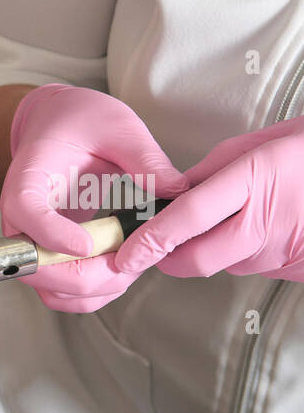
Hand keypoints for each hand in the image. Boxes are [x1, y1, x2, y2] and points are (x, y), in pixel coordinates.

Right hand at [1, 84, 188, 311]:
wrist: (58, 128)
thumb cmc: (79, 122)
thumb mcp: (117, 127)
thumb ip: (145, 158)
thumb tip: (177, 191)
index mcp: (27, 179)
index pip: (24, 213)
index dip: (53, 235)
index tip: (89, 244)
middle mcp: (20, 220)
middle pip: (36, 267)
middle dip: (88, 275)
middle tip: (133, 258)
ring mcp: (33, 244)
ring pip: (51, 290)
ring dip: (95, 289)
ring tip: (133, 263)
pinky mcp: (49, 258)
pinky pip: (64, 293)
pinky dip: (95, 292)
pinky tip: (123, 268)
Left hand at [114, 116, 303, 280]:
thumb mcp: (260, 143)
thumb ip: (212, 172)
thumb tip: (173, 194)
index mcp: (256, 179)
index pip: (188, 218)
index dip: (151, 240)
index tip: (125, 255)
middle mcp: (269, 221)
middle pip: (196, 260)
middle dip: (170, 257)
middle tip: (163, 242)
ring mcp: (285, 250)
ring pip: (224, 264)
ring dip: (214, 250)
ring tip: (237, 217)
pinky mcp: (297, 269)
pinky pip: (255, 266)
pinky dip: (247, 253)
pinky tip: (268, 227)